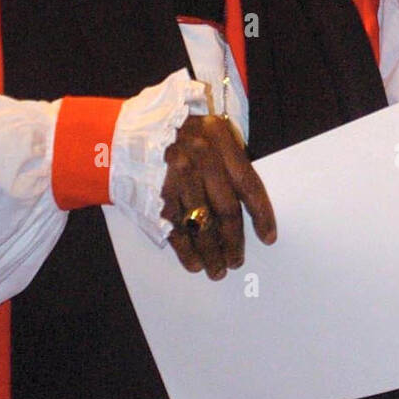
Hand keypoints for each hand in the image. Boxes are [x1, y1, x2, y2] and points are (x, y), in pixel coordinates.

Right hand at [161, 114, 275, 279]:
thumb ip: (230, 162)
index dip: (261, 214)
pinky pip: (175, 227)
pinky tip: (195, 263)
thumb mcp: (210, 133)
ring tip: (217, 269)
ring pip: (200, 223)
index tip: (268, 237)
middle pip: (225, 208)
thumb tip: (250, 208)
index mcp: (218, 136)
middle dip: (233, 241)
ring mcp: (175, 175)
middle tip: (236, 260)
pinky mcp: (155, 192)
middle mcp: (199, 154)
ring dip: (210, 252)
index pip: (248, 183)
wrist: (131, 130)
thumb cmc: (180, 134)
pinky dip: (186, 250)